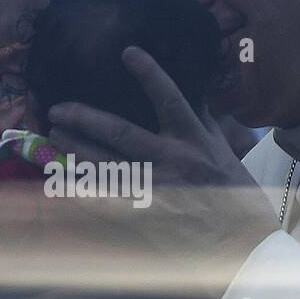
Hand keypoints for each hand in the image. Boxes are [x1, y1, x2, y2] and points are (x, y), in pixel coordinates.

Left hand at [46, 46, 276, 298]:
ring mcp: (158, 191)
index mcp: (195, 141)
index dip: (149, 73)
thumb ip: (203, 119)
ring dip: (76, 150)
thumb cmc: (237, 195)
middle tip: (57, 109)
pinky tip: (61, 182)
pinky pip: (107, 203)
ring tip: (54, 138)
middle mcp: (174, 161)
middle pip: (120, 132)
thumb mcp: (223, 151)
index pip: (170, 97)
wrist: (245, 246)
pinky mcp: (148, 218)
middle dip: (84, 118)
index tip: (128, 52)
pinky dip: (82, 192)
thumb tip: (193, 87)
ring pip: (106, 166)